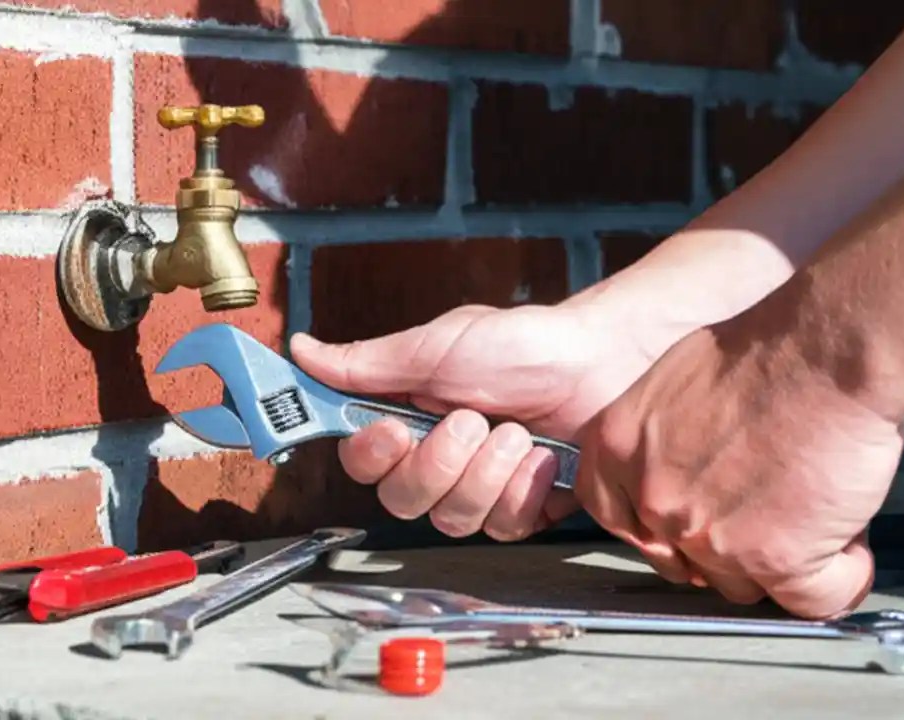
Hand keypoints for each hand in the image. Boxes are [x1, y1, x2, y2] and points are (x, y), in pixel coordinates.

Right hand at [289, 302, 657, 540]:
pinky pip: (502, 526)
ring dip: (487, 473)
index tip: (393, 431)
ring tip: (517, 432)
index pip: (359, 461)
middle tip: (472, 420)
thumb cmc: (523, 344)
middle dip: (440, 464)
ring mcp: (478, 487)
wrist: (602, 361)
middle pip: (401, 500)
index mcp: (406, 417)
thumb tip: (301, 350)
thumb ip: (368, 362)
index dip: (371, 455)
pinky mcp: (520, 508)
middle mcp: (435, 458)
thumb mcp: (438, 345)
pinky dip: (524, 489)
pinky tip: (543, 458)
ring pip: (451, 519)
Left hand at [573, 320, 902, 618]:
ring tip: (813, 512)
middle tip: (765, 511)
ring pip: (742, 584)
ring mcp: (709, 535)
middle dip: (725, 543)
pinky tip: (846, 542)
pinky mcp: (774, 558)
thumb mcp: (677, 381)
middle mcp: (654, 498)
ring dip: (781, 561)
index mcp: (618, 448)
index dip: (654, 525)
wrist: (827, 351)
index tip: (682, 524)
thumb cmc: (766, 350)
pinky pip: (807, 601)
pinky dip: (837, 579)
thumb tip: (679, 464)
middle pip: (681, 558)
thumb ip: (661, 436)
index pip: (612, 513)